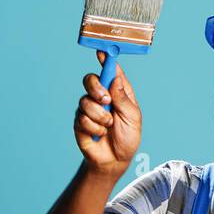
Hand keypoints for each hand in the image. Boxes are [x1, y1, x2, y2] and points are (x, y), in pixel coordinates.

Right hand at [75, 50, 141, 174]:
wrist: (114, 160)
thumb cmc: (128, 138)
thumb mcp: (133, 117)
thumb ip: (124, 99)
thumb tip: (115, 79)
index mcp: (118, 92)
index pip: (110, 71)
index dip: (106, 60)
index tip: (102, 52)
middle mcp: (102, 97)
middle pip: (90, 80)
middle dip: (96, 88)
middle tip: (105, 100)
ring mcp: (89, 109)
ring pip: (85, 101)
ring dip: (99, 116)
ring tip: (108, 126)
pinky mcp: (80, 122)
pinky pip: (82, 118)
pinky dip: (94, 127)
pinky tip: (100, 134)